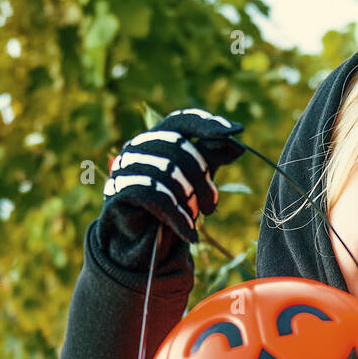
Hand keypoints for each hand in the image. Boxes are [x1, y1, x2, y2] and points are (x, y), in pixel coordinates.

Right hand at [103, 108, 244, 244]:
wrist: (136, 238)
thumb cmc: (169, 203)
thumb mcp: (194, 179)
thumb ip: (212, 158)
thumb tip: (237, 142)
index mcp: (157, 137)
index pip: (183, 120)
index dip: (208, 124)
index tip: (236, 132)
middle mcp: (139, 145)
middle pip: (180, 147)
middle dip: (203, 178)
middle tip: (211, 207)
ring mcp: (126, 164)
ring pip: (169, 173)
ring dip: (190, 202)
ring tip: (196, 219)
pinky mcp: (120, 188)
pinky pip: (157, 198)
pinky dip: (178, 218)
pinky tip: (190, 234)